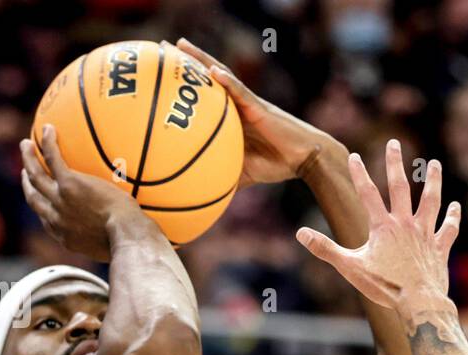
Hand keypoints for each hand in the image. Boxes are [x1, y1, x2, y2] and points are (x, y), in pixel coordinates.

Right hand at [20, 125, 144, 261]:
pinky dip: (48, 144)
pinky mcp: (69, 184)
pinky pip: (53, 158)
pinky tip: (49, 129)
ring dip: (29, 159)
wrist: (127, 236)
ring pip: (36, 175)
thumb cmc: (130, 243)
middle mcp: (56, 218)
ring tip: (26, 145)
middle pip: (34, 197)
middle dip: (28, 183)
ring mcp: (60, 200)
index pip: (47, 220)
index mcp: (65, 236)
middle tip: (26, 171)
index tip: (41, 197)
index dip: (42, 207)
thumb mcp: (115, 248)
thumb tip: (127, 234)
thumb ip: (112, 239)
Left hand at [175, 38, 336, 187]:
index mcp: (232, 116)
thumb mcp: (243, 173)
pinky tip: (214, 71)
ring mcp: (247, 103)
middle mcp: (237, 104)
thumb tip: (201, 196)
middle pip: (209, 77)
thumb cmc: (277, 164)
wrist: (304, 159)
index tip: (164, 72)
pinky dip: (228, 82)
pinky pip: (242, 92)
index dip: (187, 82)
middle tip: (163, 45)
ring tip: (181, 45)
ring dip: (202, 60)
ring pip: (222, 75)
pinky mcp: (259, 107)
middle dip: (188, 60)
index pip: (206, 94)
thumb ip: (223, 178)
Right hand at [294, 139, 460, 310]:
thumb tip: (300, 234)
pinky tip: (456, 206)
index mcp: (383, 227)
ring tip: (435, 164)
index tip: (356, 156)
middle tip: (394, 143)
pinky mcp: (440, 248)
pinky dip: (453, 217)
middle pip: (401, 188)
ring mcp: (425, 235)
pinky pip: (449, 229)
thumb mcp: (350, 267)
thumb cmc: (384, 286)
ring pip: (430, 201)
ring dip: (433, 181)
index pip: (368, 194)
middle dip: (395, 164)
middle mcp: (405, 225)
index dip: (360, 174)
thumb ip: (325, 249)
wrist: (418, 303)